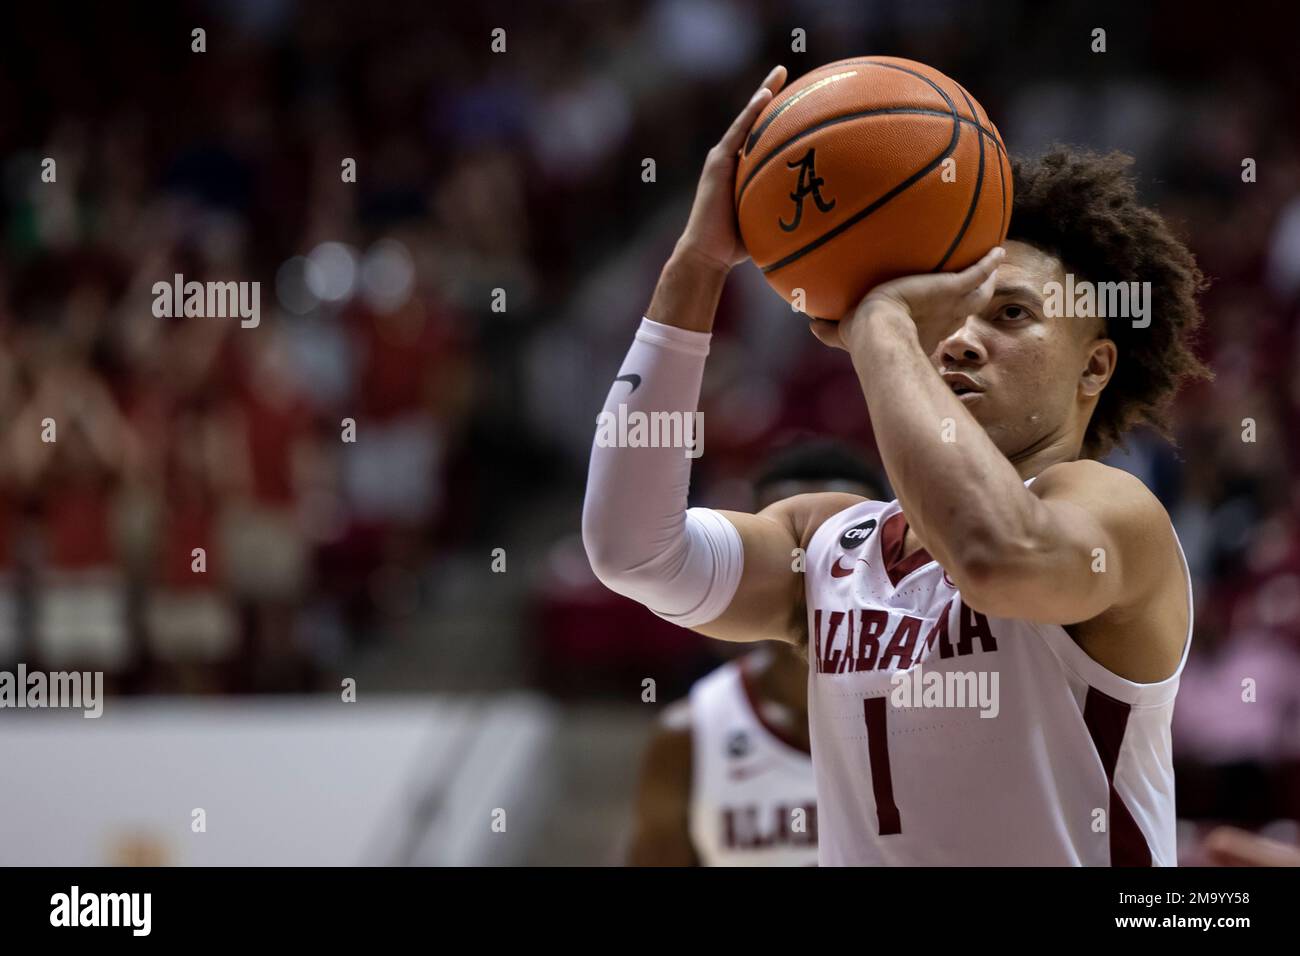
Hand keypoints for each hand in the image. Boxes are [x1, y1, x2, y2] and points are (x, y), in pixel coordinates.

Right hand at [675, 65, 787, 272]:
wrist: (707, 254)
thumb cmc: (735, 247)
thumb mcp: (765, 221)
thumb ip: (784, 211)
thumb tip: (819, 216)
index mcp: (740, 170)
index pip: (760, 136)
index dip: (776, 116)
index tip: (795, 98)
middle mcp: (730, 159)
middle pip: (753, 121)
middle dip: (769, 94)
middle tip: (786, 71)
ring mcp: (722, 159)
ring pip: (746, 121)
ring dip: (762, 95)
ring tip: (780, 72)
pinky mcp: (717, 163)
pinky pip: (738, 132)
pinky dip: (751, 113)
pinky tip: (766, 95)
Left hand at [809, 246, 1005, 351]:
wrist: (879, 334)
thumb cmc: (862, 339)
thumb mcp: (844, 333)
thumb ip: (830, 331)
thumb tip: (811, 327)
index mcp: (922, 329)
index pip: (936, 321)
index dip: (942, 315)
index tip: (941, 308)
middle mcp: (941, 318)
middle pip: (964, 307)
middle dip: (972, 296)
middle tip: (979, 281)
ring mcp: (950, 304)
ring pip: (979, 292)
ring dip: (987, 278)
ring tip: (995, 261)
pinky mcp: (952, 288)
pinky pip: (977, 272)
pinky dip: (988, 262)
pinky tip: (999, 249)